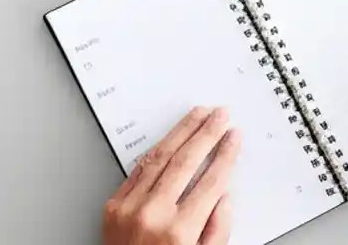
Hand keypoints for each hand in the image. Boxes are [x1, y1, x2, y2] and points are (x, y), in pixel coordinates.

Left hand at [104, 107, 240, 244]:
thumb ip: (217, 232)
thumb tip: (224, 198)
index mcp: (179, 233)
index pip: (211, 182)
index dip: (226, 155)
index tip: (235, 138)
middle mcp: (152, 215)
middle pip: (186, 160)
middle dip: (207, 133)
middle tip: (220, 115)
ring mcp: (129, 208)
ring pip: (159, 157)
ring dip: (181, 131)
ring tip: (198, 116)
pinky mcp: (113, 206)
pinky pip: (138, 170)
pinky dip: (157, 151)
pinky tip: (170, 138)